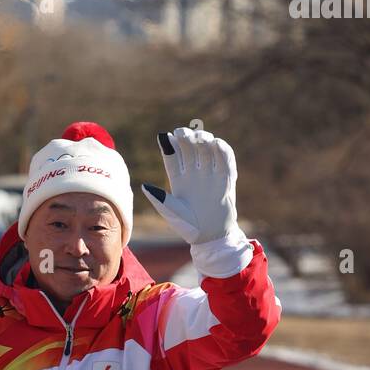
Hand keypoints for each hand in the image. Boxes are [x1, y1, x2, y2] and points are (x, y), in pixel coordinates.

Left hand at [141, 128, 239, 244]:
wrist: (211, 237)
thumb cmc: (188, 228)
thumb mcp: (172, 213)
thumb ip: (160, 199)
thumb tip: (144, 186)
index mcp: (178, 180)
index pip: (172, 157)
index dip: (169, 145)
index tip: (165, 136)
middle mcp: (193, 174)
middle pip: (189, 148)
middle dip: (186, 137)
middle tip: (183, 132)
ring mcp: (210, 174)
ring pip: (206, 149)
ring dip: (204, 139)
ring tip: (200, 137)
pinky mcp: (225, 178)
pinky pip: (225, 159)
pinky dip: (222, 149)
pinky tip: (216, 144)